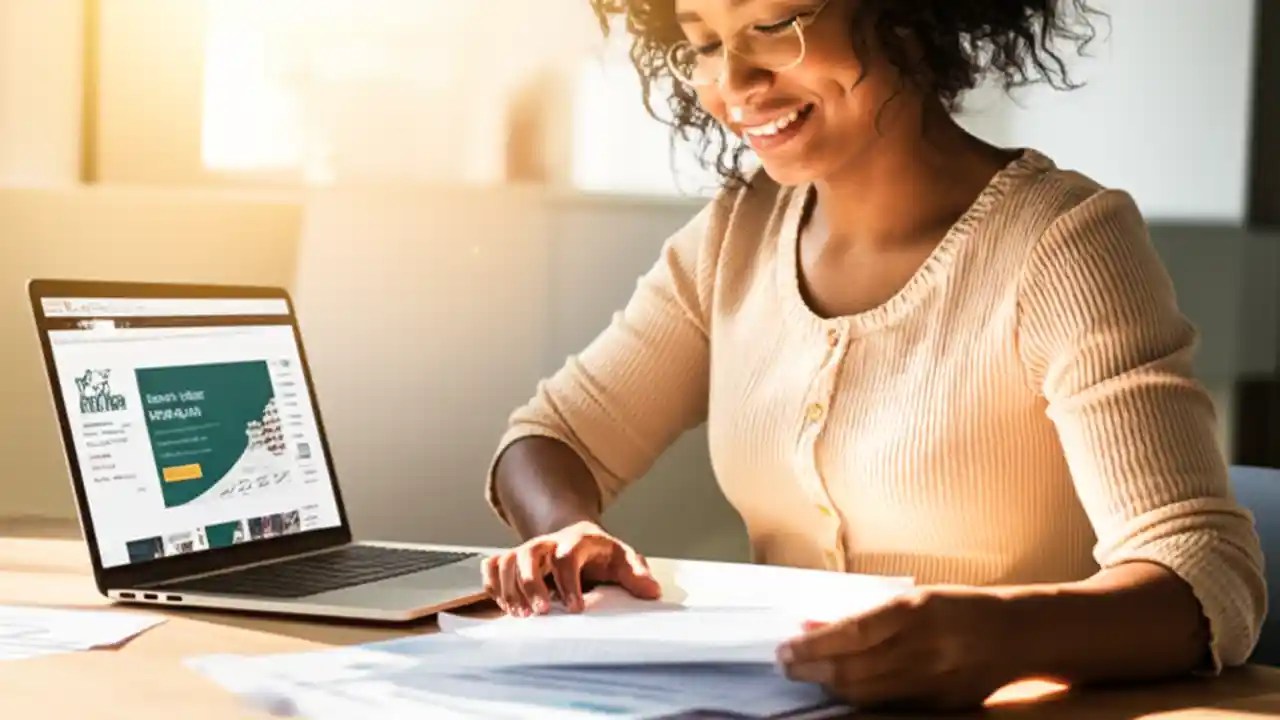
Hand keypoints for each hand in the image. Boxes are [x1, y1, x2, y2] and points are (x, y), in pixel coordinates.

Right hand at [482, 521, 660, 616]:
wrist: (578, 537)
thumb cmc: (600, 553)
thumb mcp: (623, 558)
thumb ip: (637, 573)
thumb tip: (652, 591)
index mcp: (577, 540)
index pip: (567, 555)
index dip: (568, 582)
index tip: (576, 608)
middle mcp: (548, 543)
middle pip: (529, 553)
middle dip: (531, 584)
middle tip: (541, 612)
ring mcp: (527, 550)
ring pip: (507, 560)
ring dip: (509, 588)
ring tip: (520, 615)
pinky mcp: (513, 560)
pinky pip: (492, 566)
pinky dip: (491, 583)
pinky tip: (502, 604)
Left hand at [776, 587, 1016, 711]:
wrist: (1020, 633)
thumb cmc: (960, 607)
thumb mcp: (915, 599)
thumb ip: (865, 614)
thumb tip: (813, 624)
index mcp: (916, 611)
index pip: (852, 633)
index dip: (813, 644)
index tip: (786, 646)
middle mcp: (923, 648)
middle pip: (853, 669)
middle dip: (811, 669)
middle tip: (785, 664)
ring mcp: (933, 681)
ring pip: (865, 693)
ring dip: (829, 685)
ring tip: (806, 675)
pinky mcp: (940, 705)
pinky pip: (887, 706)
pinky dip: (858, 698)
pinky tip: (840, 688)